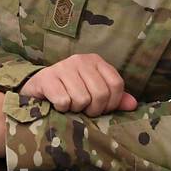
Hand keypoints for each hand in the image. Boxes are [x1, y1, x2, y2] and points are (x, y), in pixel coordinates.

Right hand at [19, 53, 136, 116]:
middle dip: (94, 109)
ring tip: (70, 105)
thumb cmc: (69, 91)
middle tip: (84, 110)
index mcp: (95, 61)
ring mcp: (62, 67)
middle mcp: (80, 60)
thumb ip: (115, 98)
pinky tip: (57, 104)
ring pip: (82, 99)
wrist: (37, 89)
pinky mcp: (47, 77)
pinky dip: (61, 109)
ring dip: (76, 109)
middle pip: (101, 93)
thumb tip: (133, 104)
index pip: (116, 84)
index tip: (102, 110)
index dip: (112, 103)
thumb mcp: (94, 93)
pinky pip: (63, 101)